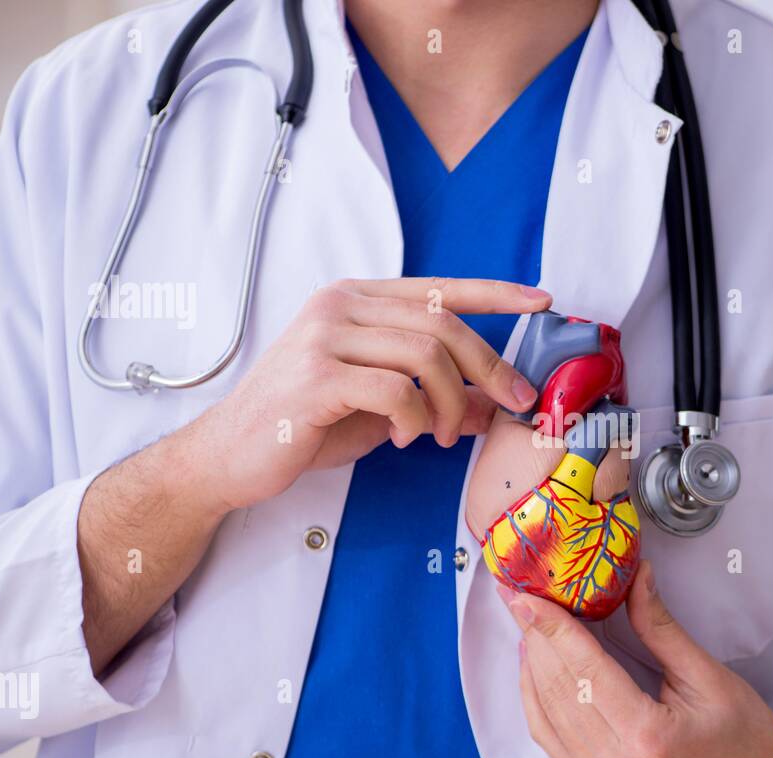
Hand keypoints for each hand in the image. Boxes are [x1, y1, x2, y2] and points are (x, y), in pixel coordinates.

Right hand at [180, 277, 549, 512]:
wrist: (231, 455)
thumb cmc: (305, 426)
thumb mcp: (382, 409)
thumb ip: (436, 397)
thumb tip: (494, 404)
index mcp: (356, 300)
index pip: (439, 287)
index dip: (495, 292)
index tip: (541, 301)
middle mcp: (340, 305)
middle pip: (443, 324)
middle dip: (491, 367)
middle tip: (512, 404)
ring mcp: (324, 336)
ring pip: (426, 355)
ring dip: (452, 404)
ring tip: (443, 436)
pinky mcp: (315, 376)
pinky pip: (396, 390)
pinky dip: (415, 419)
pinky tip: (404, 438)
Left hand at [500, 561, 772, 757]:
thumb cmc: (746, 737)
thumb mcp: (707, 675)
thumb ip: (660, 626)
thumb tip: (636, 574)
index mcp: (646, 737)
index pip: (583, 670)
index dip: (551, 627)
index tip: (528, 595)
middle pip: (559, 689)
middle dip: (535, 638)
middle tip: (520, 597)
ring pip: (546, 714)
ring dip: (531, 665)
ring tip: (527, 623)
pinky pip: (551, 739)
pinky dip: (536, 699)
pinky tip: (536, 667)